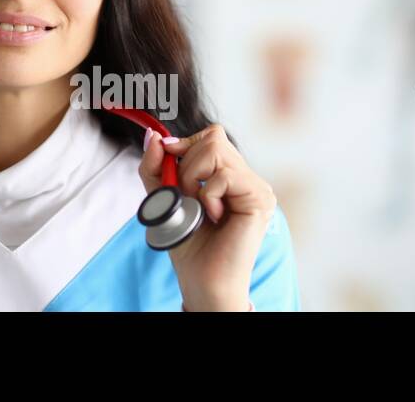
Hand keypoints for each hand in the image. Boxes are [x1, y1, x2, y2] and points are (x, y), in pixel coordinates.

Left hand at [138, 124, 275, 310]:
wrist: (203, 279)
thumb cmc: (189, 246)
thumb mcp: (164, 198)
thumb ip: (156, 167)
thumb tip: (154, 136)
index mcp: (229, 175)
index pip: (211, 136)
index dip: (186, 144)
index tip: (169, 159)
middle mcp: (246, 177)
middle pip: (213, 138)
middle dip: (185, 166)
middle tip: (185, 198)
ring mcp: (256, 186)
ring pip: (216, 150)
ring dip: (192, 179)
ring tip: (197, 208)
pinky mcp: (260, 198)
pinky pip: (224, 175)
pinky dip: (207, 194)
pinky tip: (213, 216)